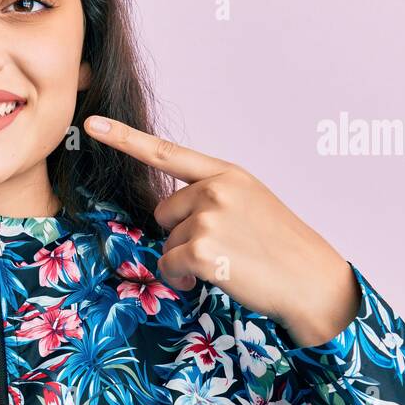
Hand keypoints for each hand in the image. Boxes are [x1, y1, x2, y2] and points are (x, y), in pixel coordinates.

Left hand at [83, 115, 358, 346]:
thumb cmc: (281, 248)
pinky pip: (168, 264)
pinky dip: (183, 278)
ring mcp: (208, 216)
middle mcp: (215, 189)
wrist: (311, 280)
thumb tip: (170, 215)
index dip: (125, 139)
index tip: (93, 124)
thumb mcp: (251, 205)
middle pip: (163, 212)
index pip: (167, 152)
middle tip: (222, 247)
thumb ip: (211, 198)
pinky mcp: (200, 247)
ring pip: (166, 241)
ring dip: (185, 259)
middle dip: (180, 234)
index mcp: (227, 174)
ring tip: (227, 262)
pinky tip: (215, 276)